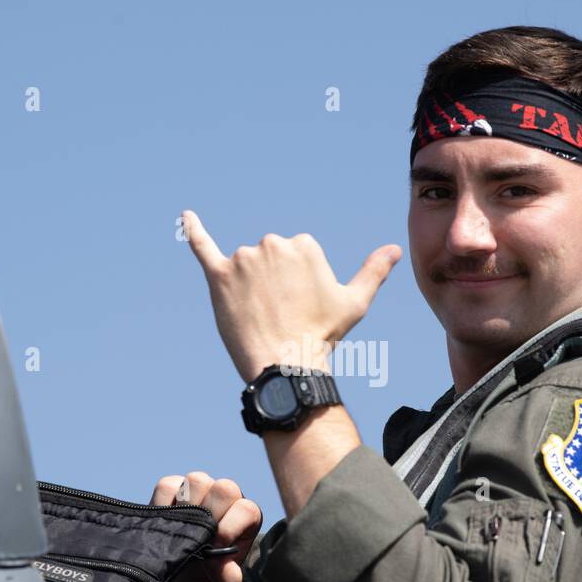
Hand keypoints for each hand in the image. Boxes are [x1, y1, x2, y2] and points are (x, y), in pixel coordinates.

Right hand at [151, 471, 261, 581]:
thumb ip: (228, 581)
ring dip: (187, 506)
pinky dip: (163, 503)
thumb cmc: (206, 577)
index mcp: (245, 519)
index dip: (230, 527)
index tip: (215, 547)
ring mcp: (199, 490)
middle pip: (224, 488)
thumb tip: (226, 571)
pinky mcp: (172, 489)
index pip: (246, 509)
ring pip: (197, 480)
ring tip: (181, 531)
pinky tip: (165, 523)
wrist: (179, 574)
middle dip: (209, 514)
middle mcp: (226, 499)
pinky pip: (168, 484)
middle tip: (197, 537)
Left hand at [181, 209, 400, 381]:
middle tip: (283, 315)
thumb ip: (373, 270)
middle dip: (274, 284)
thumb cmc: (322, 334)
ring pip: (245, 267)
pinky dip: (193, 231)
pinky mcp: (218, 276)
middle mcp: (271, 243)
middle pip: (269, 259)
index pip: (296, 257)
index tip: (302, 307)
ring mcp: (243, 259)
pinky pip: (202, 247)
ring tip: (262, 316)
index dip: (299, 286)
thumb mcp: (354, 301)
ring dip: (250, 287)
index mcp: (303, 244)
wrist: (286, 364)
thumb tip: (394, 249)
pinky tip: (186, 217)